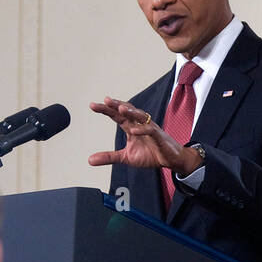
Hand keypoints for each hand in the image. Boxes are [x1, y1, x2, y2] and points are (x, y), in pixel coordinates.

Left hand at [87, 97, 202, 173]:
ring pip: (140, 116)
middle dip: (116, 105)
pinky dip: (142, 130)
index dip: (106, 110)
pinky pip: (150, 130)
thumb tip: (90, 160)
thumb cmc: (151, 154)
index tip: (93, 105)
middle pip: (127, 111)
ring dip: (130, 112)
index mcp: (130, 127)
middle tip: (105, 101)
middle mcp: (139, 124)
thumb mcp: (126, 157)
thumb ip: (109, 157)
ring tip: (119, 109)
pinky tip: (133, 131)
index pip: (116, 116)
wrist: (170, 160)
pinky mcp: (159, 137)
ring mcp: (150, 129)